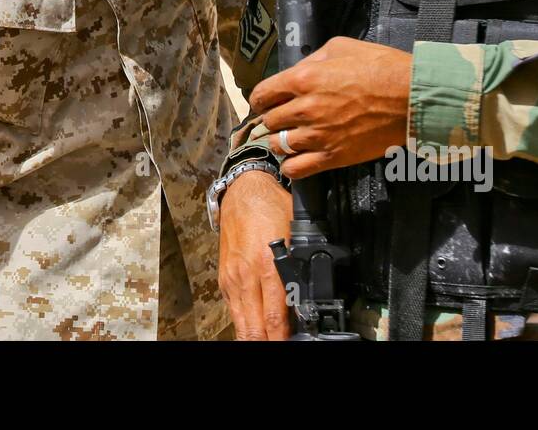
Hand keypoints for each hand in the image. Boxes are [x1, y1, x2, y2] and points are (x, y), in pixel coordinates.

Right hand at [217, 170, 291, 340]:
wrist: (242, 191)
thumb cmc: (270, 208)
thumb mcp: (296, 232)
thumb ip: (302, 264)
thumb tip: (311, 294)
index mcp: (267, 265)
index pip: (275, 318)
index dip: (282, 339)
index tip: (291, 343)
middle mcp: (246, 276)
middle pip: (254, 328)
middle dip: (267, 342)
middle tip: (281, 346)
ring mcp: (233, 279)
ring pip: (241, 324)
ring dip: (254, 337)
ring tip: (267, 341)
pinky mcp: (225, 278)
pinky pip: (233, 311)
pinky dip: (244, 325)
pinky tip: (255, 331)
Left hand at [251, 36, 411, 179]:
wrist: (412, 98)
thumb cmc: (382, 67)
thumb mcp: (342, 47)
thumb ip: (313, 58)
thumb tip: (298, 70)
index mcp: (303, 78)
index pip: (262, 94)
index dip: (261, 98)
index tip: (266, 102)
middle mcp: (305, 108)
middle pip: (270, 120)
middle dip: (273, 119)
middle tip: (282, 119)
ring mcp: (318, 135)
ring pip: (279, 145)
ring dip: (281, 141)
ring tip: (290, 138)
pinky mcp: (333, 157)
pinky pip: (296, 169)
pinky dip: (291, 166)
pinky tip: (297, 159)